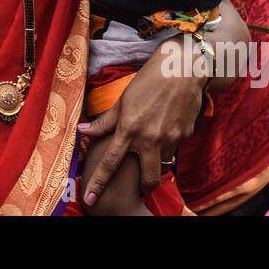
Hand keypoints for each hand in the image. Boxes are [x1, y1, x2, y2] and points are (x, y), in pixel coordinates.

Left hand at [78, 40, 207, 199]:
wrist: (183, 68)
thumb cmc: (149, 80)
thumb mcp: (123, 100)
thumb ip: (105, 121)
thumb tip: (83, 131)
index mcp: (129, 129)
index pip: (110, 163)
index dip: (98, 184)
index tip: (89, 200)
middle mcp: (150, 138)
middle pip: (147, 179)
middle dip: (143, 188)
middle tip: (139, 188)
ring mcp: (170, 139)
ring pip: (162, 163)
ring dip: (156, 161)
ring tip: (154, 142)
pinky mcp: (185, 136)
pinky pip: (174, 148)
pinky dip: (167, 144)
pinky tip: (167, 125)